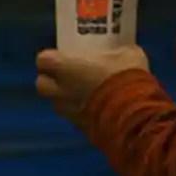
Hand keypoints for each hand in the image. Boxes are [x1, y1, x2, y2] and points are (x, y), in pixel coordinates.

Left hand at [35, 46, 150, 128]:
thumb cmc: (124, 77)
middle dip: (51, 79)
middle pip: (42, 84)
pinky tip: (97, 107)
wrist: (132, 114)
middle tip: (68, 74)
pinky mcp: (79, 127)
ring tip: (83, 92)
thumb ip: (121, 51)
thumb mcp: (129, 55)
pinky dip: (80, 111)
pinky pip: (73, 116)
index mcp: (65, 67)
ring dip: (65, 97)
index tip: (62, 55)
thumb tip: (126, 48)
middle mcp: (60, 90)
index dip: (50, 58)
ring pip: (57, 102)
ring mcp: (68, 111)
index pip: (43, 60)